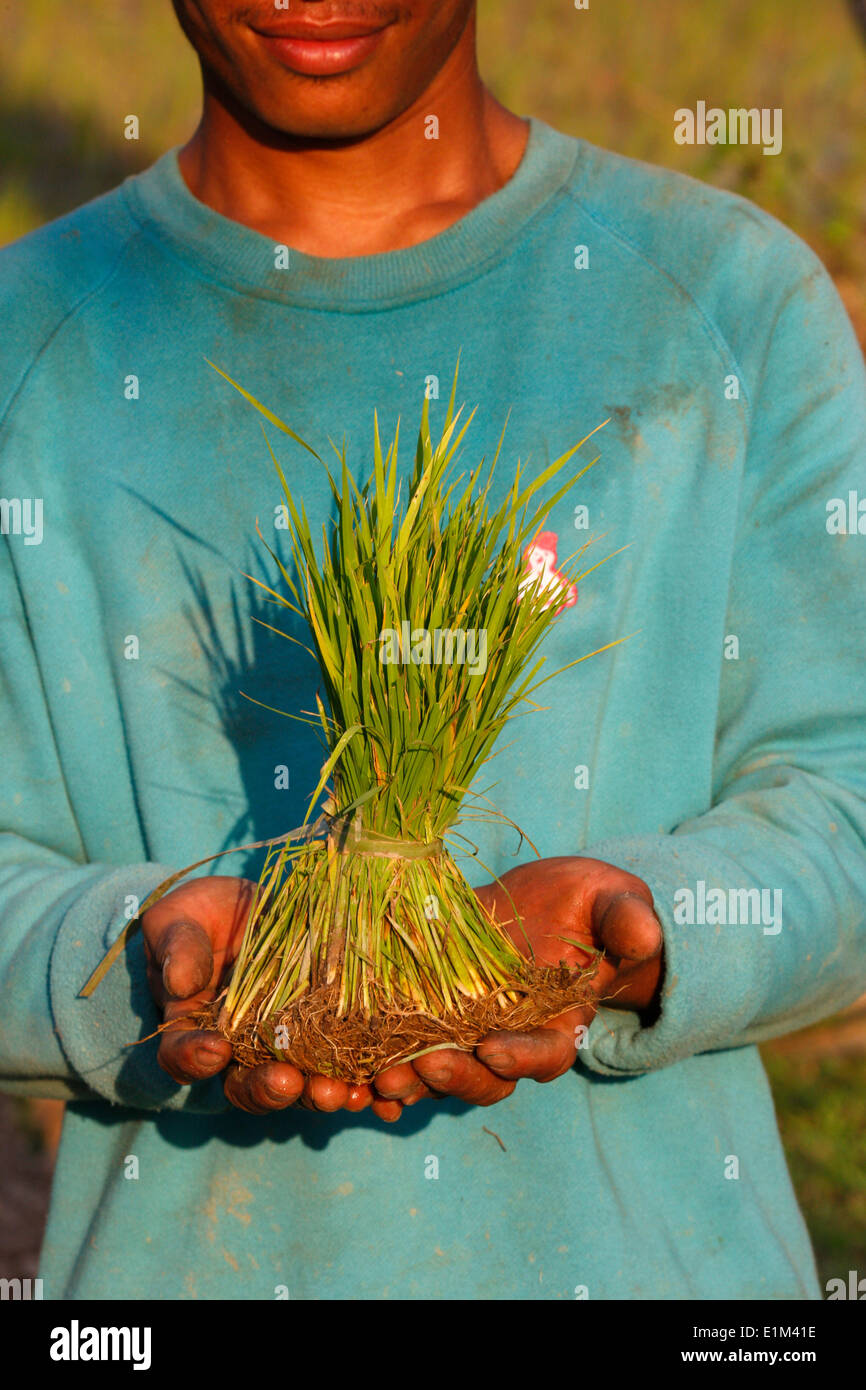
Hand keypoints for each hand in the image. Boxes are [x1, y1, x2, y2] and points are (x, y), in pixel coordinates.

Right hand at [143, 876, 402, 1119]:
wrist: (255, 908)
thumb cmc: (203, 915)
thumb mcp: (179, 920)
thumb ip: (177, 947)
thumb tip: (179, 984)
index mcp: (192, 1029)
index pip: (182, 1056)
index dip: (194, 1059)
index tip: (215, 1049)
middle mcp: (236, 1051)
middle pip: (245, 1086)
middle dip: (269, 1089)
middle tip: (289, 1082)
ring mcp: (282, 1047)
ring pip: (297, 1086)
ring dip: (318, 1095)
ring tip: (341, 1091)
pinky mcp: (323, 1036)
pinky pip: (340, 1069)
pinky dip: (360, 1084)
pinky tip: (377, 1088)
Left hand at [373, 856, 663, 1109]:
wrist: (544, 900)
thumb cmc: (590, 904)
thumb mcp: (615, 901)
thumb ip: (626, 921)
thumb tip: (644, 935)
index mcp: (560, 1024)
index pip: (543, 1054)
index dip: (521, 1058)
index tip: (495, 1049)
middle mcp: (510, 1038)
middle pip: (483, 1077)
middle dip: (454, 1076)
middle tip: (420, 1064)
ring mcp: (464, 1030)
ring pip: (434, 1070)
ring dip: (405, 1077)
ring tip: (374, 1074)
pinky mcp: (424, 1009)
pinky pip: (396, 1044)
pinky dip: (369, 1060)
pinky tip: (341, 1065)